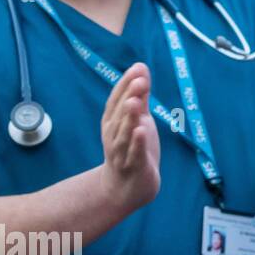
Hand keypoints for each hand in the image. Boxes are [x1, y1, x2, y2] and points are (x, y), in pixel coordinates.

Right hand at [99, 62, 159, 212]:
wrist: (127, 187)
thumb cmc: (133, 147)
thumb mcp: (139, 118)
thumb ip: (140, 96)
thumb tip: (141, 68)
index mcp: (113, 121)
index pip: (117, 100)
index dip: (126, 84)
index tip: (138, 68)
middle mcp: (113, 135)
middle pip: (120, 114)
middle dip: (129, 96)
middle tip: (139, 80)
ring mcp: (121, 152)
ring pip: (124, 133)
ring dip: (129, 117)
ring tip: (135, 101)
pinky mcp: (133, 167)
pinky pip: (134, 154)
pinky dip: (137, 142)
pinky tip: (142, 130)